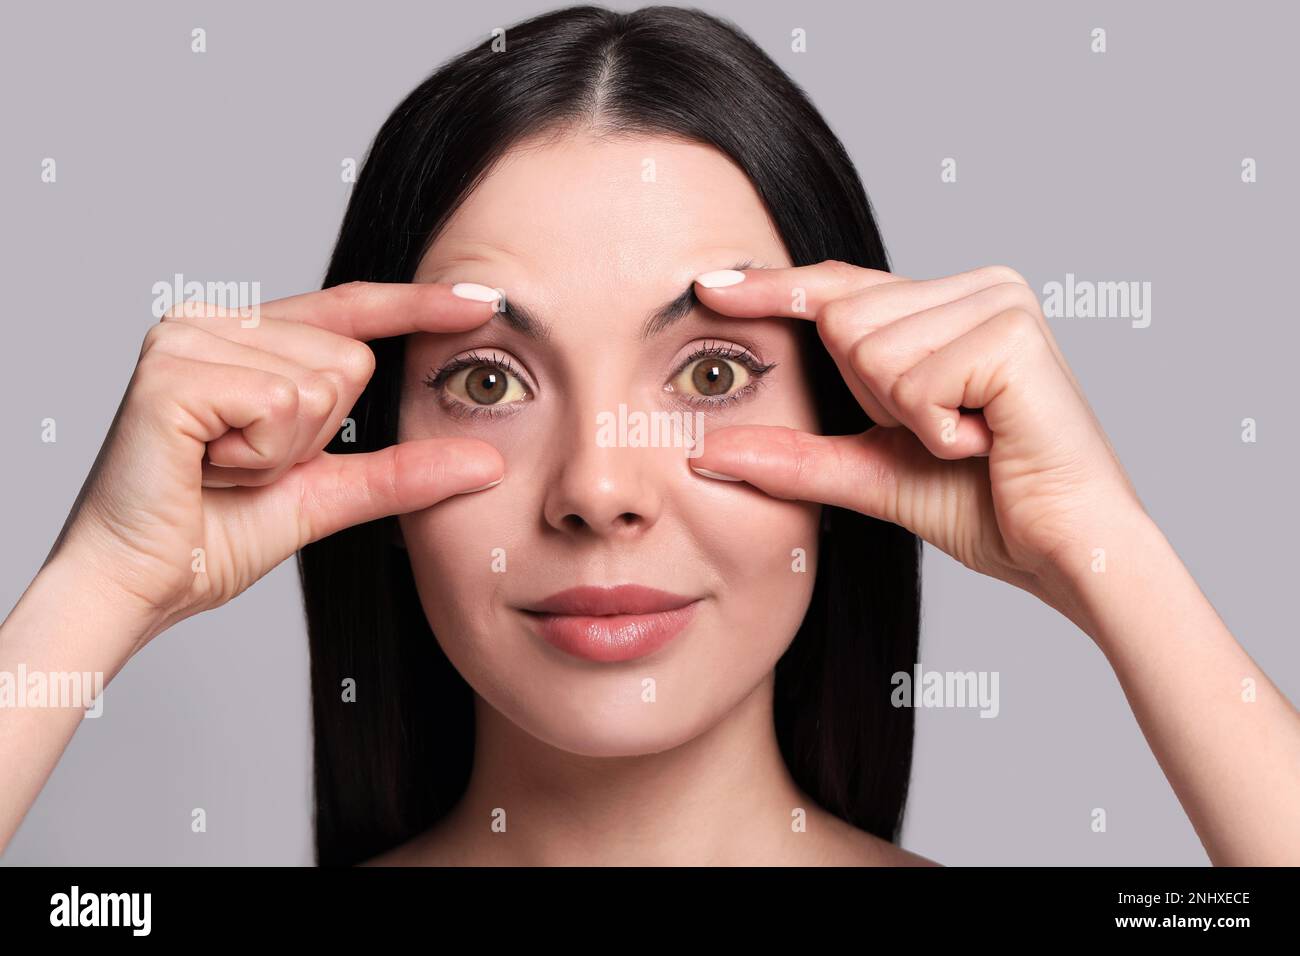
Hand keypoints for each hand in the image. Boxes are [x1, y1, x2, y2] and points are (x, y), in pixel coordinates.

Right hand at [49, 281, 505, 651]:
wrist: (142, 584)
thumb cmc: (214, 534)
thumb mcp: (327, 493)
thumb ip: (402, 471)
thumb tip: (489, 462)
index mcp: (246, 338)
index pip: (350, 308)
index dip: (416, 305)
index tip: (484, 299)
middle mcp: (213, 320)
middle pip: (349, 360)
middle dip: (315, 437)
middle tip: (246, 466)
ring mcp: (187, 336)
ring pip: (319, 383)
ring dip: (283, 452)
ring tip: (221, 467)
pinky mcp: (170, 370)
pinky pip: (278, 404)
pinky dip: (257, 455)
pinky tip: (206, 466)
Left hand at [690, 262, 1145, 599]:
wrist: (1067, 552)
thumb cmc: (989, 508)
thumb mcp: (873, 472)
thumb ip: (796, 456)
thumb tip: (704, 452)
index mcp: (951, 305)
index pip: (841, 288)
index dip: (775, 290)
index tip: (709, 285)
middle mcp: (979, 286)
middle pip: (842, 320)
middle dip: (873, 399)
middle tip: (945, 434)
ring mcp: (1001, 301)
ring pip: (868, 348)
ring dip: (906, 417)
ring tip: (971, 438)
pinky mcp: (1013, 333)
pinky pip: (910, 379)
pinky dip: (934, 428)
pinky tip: (987, 441)